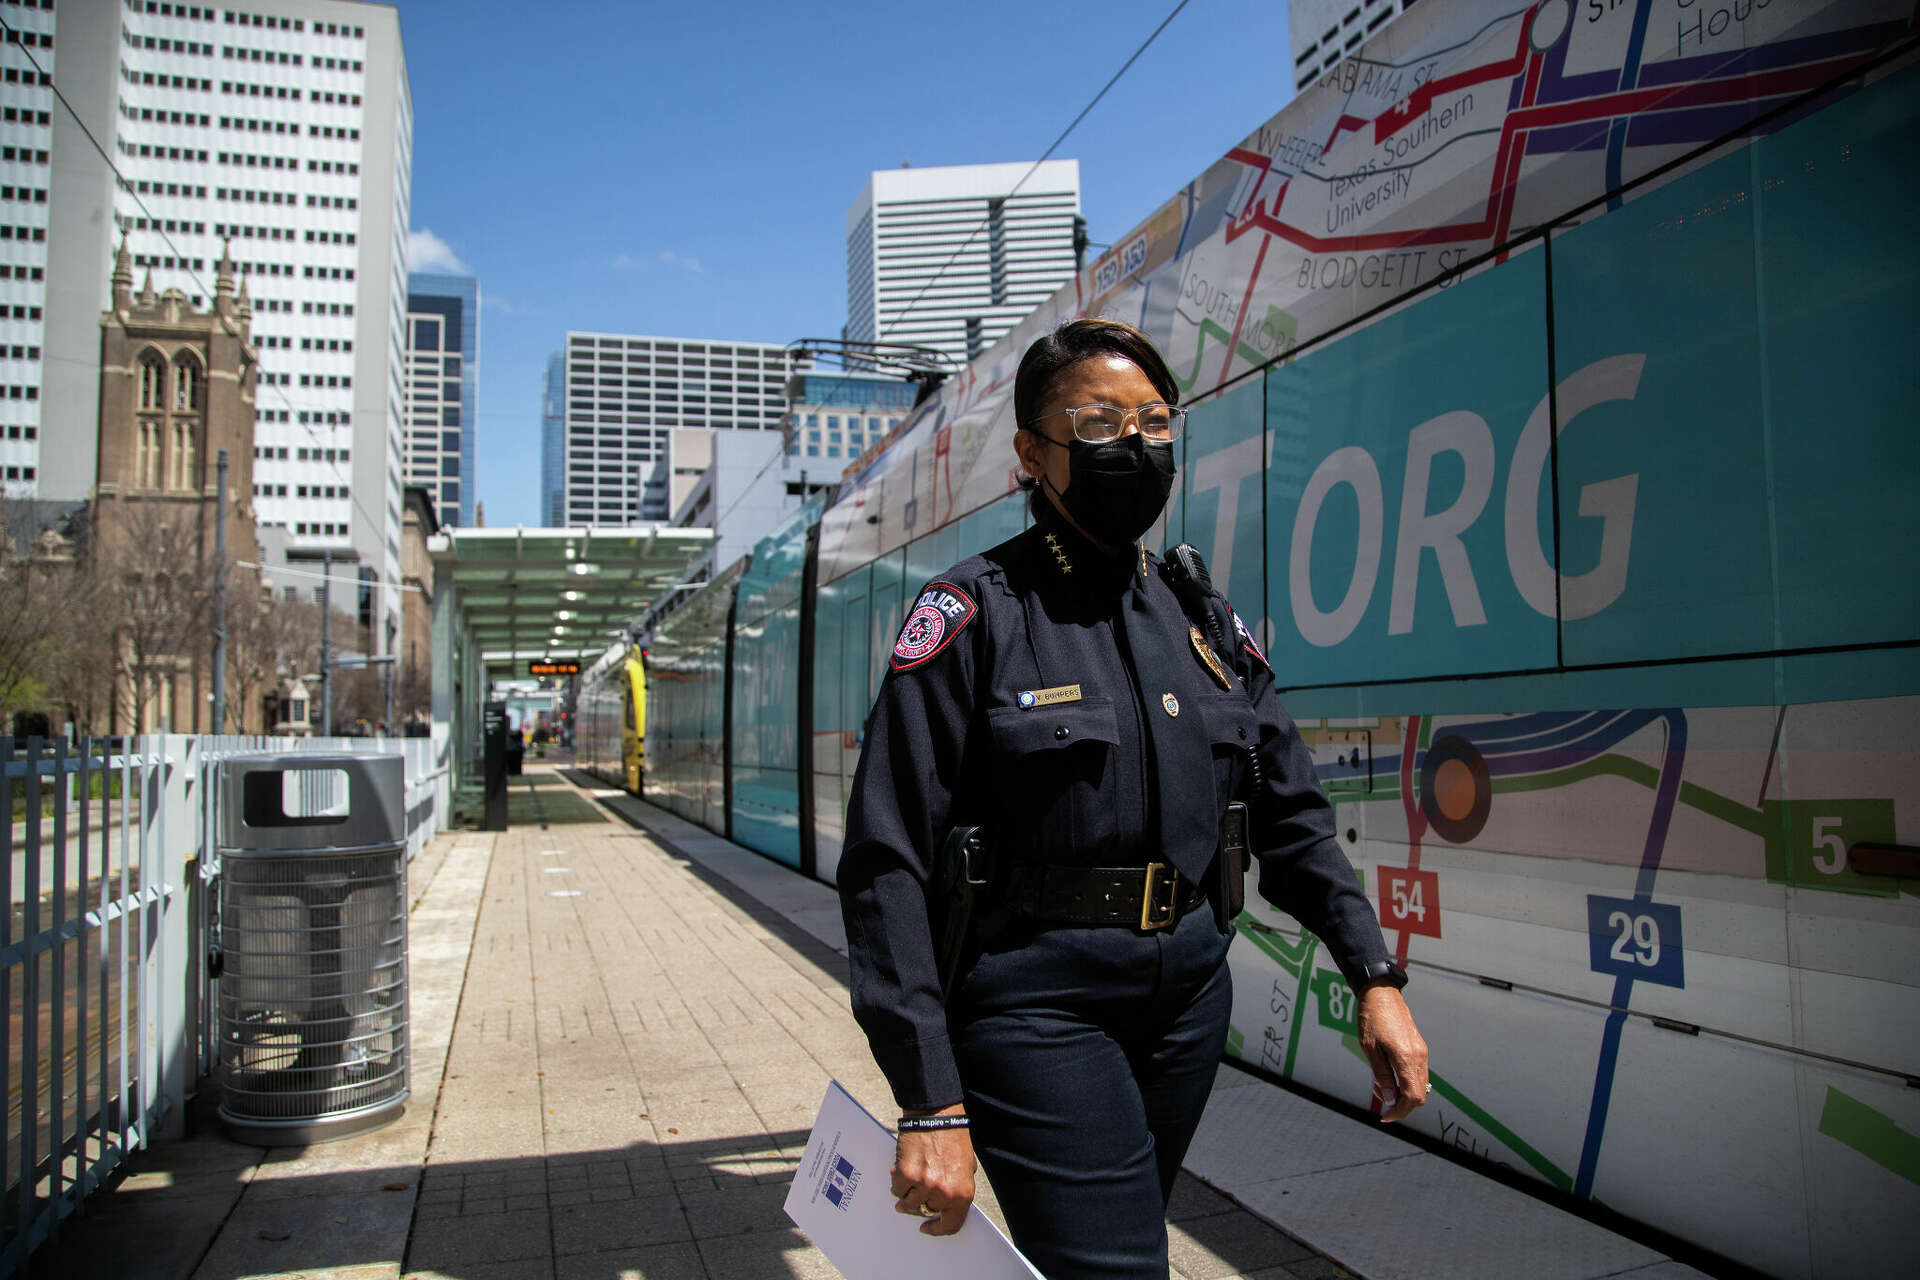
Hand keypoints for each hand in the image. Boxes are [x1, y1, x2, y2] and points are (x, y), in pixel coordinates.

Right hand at [891, 1106, 975, 1235]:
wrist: (937, 1115)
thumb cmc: (954, 1138)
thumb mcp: (967, 1167)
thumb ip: (957, 1189)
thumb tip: (945, 1204)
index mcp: (962, 1193)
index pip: (950, 1225)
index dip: (938, 1229)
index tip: (928, 1227)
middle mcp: (943, 1192)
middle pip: (926, 1212)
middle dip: (921, 1205)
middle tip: (915, 1196)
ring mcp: (924, 1184)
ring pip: (909, 1203)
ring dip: (907, 1195)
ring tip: (908, 1183)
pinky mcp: (906, 1174)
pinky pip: (897, 1189)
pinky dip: (898, 1183)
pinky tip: (901, 1172)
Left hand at [1356, 982, 1429, 1122]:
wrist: (1381, 994)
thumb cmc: (1372, 1018)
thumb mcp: (1370, 1049)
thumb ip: (1381, 1075)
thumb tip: (1389, 1099)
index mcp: (1406, 1058)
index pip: (1412, 1097)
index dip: (1400, 1112)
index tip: (1386, 1116)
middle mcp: (1419, 1056)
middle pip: (1420, 1095)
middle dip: (1401, 1105)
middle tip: (1381, 1101)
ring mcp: (1422, 1052)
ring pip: (1421, 1086)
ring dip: (1403, 1094)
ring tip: (1381, 1087)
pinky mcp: (1420, 1048)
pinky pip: (1419, 1074)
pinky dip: (1406, 1082)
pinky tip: (1390, 1076)